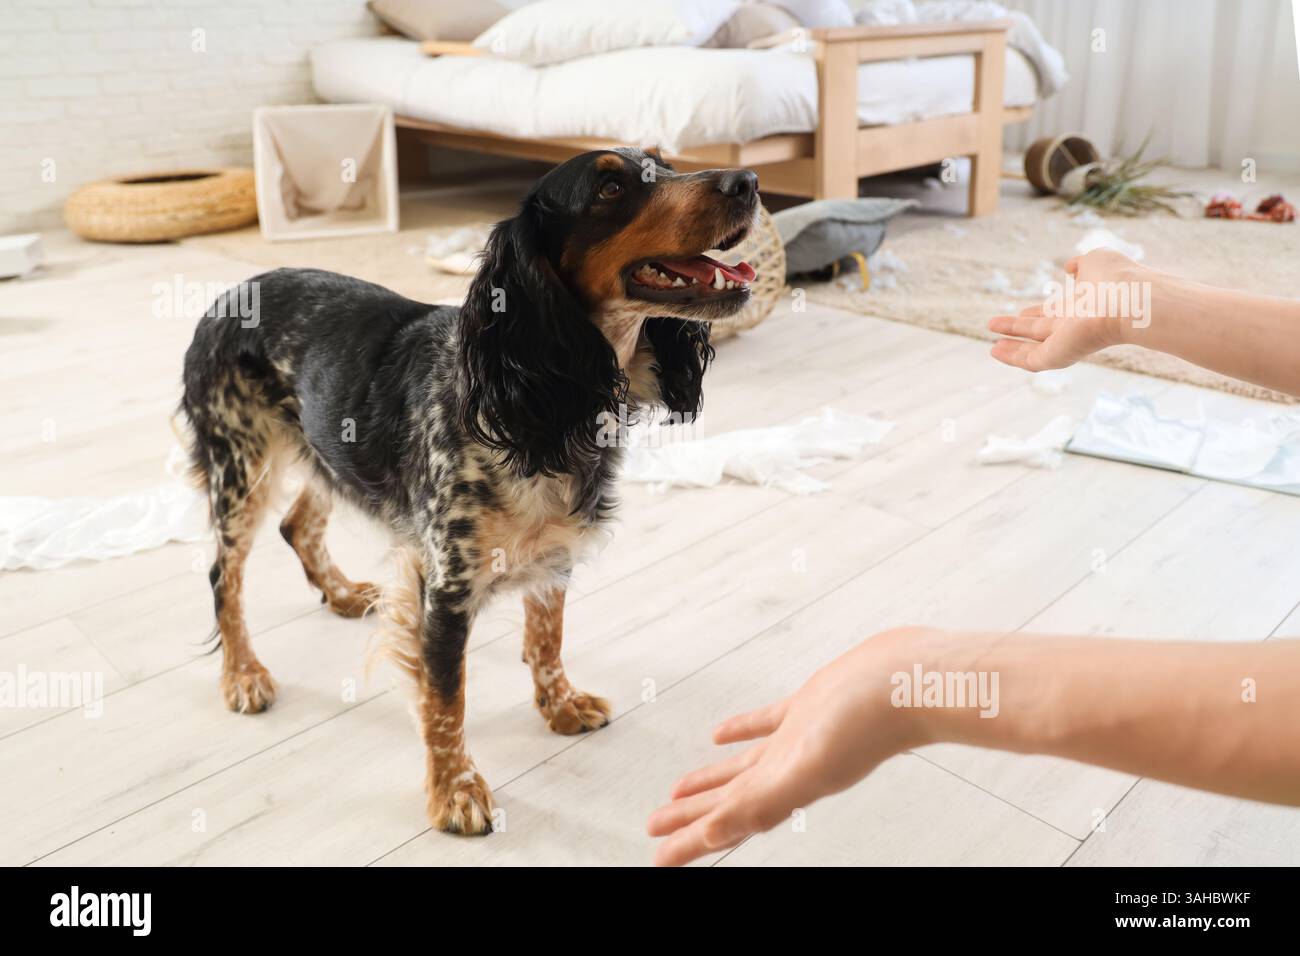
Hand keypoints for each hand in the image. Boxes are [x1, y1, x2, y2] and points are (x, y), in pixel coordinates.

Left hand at [646, 627, 936, 866]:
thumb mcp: (807, 768)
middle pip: (728, 800)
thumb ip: (763, 802)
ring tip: (679, 790)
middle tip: (655, 826)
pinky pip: (764, 725)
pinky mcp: (807, 707)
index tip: (660, 857)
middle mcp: (789, 769)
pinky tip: (721, 734)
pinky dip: (741, 731)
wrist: (909, 680)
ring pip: (742, 767)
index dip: (690, 842)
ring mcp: (797, 738)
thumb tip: (714, 835)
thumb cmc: (868, 727)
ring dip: (712, 779)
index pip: (726, 823)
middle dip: (691, 815)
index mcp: (784, 788)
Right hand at [988, 249, 1147, 371]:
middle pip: (1040, 329)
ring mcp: (1065, 342)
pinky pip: (1030, 359)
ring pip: (1033, 348)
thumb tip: (1069, 266)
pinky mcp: (1057, 355)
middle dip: (1019, 327)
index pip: (1054, 310)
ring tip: (991, 343)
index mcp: (1082, 305)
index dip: (1036, 310)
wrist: (1131, 301)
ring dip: (1011, 345)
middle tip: (996, 324)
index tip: (1020, 309)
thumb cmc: (1118, 278)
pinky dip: (1010, 357)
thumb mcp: (1097, 261)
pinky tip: (994, 351)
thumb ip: (1082, 264)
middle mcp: (1072, 326)